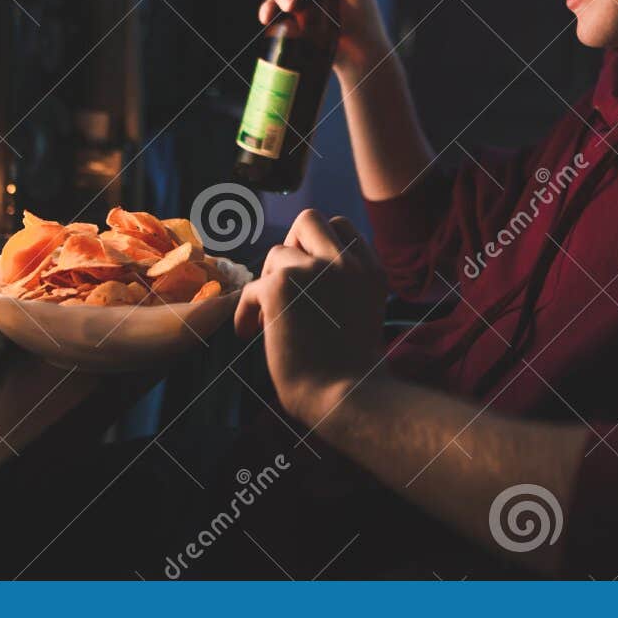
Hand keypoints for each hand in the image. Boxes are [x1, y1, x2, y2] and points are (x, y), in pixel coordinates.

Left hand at [234, 209, 388, 425]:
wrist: (346, 397)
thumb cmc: (352, 370)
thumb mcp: (364, 310)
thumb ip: (345, 282)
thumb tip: (303, 265)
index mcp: (371, 270)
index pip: (341, 228)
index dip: (320, 246)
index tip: (310, 273)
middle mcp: (346, 263)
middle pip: (310, 220)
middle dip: (293, 245)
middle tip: (285, 281)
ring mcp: (314, 270)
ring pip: (276, 252)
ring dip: (270, 282)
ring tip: (272, 316)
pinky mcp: (280, 286)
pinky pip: (252, 288)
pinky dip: (247, 312)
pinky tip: (249, 333)